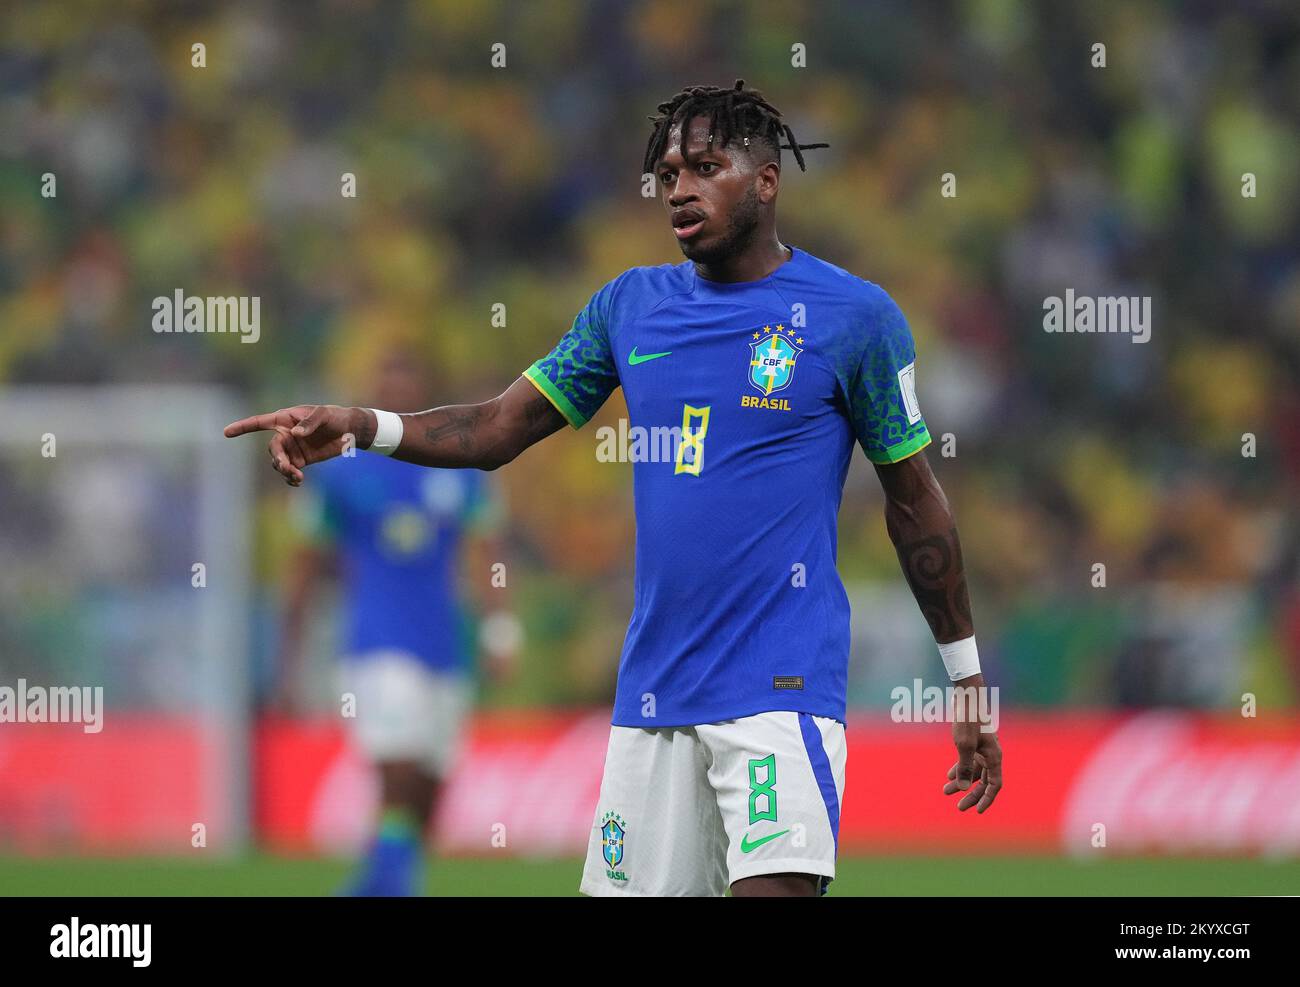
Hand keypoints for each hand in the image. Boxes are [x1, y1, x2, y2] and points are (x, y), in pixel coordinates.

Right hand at [224, 405, 371, 485]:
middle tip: (287, 468)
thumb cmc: (335, 416)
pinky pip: (289, 471)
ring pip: (279, 463)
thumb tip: (295, 433)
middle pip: (273, 450)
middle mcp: (285, 434)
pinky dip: (290, 479)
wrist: (350, 430)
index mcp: (285, 419)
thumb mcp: (324, 414)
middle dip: (278, 460)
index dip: (243, 427)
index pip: (259, 422)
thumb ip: (310, 422)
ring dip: (285, 471)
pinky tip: (297, 482)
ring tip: (297, 477)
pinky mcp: (301, 461)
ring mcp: (292, 448)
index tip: (227, 432)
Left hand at [944, 677, 1002, 812]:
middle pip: (984, 782)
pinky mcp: (974, 742)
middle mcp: (991, 754)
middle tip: (958, 807)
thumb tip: (964, 789)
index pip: (995, 785)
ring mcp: (983, 748)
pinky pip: (969, 761)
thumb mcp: (964, 745)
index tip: (977, 811)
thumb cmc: (967, 719)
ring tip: (946, 791)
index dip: (987, 799)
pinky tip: (948, 776)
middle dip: (972, 794)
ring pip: (975, 771)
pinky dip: (960, 769)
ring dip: (962, 782)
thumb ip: (964, 767)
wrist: (967, 696)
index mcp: (994, 757)